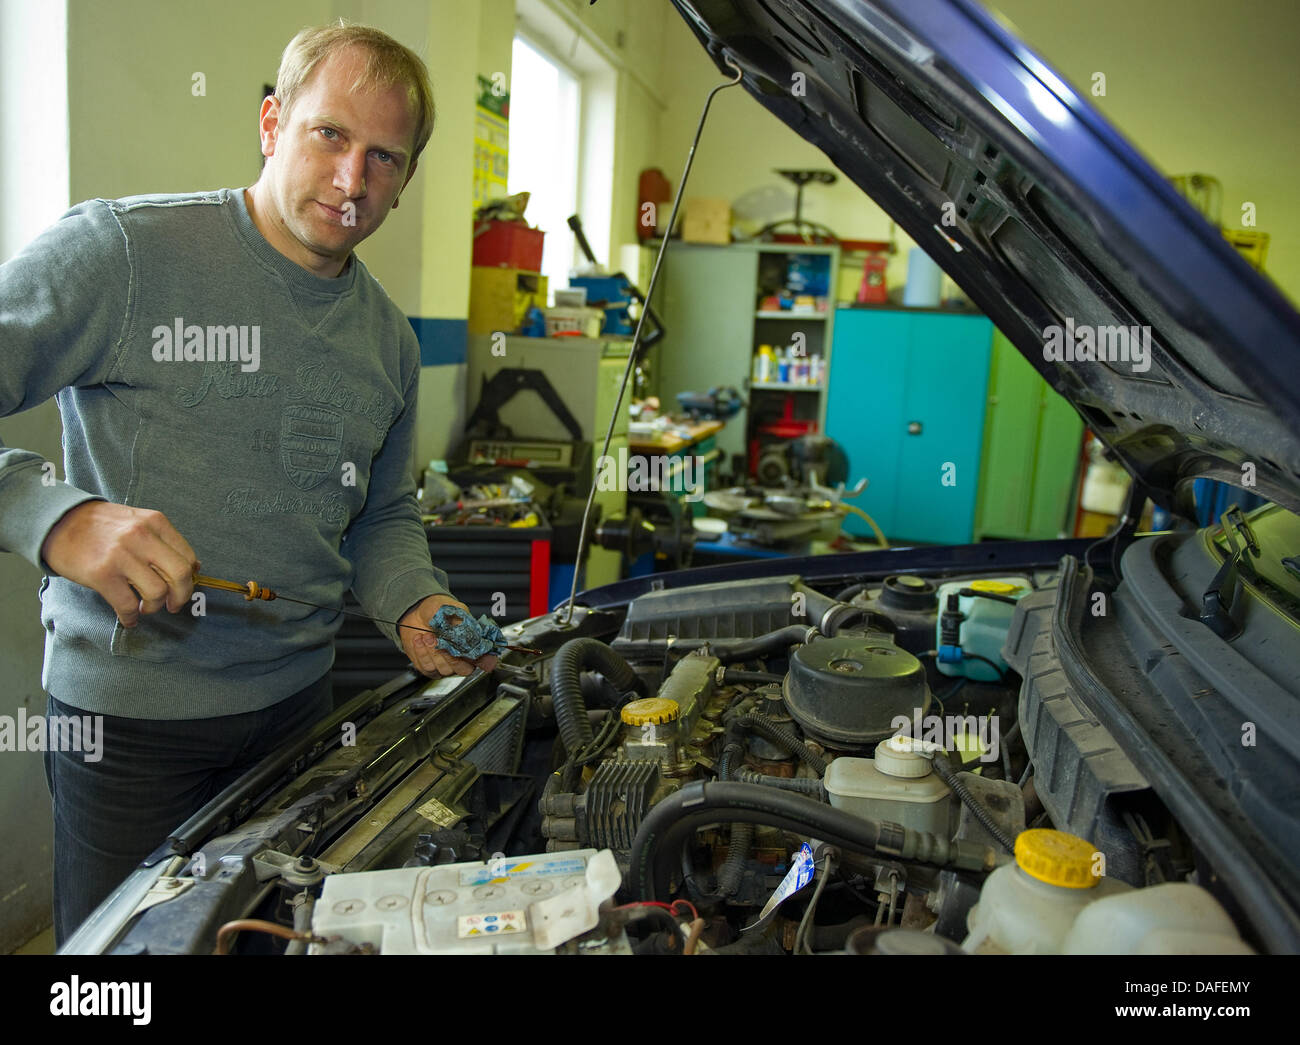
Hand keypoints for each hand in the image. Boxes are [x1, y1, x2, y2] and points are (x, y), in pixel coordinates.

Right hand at [40, 502, 199, 626]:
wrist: (59, 521)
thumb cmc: (101, 525)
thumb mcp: (137, 521)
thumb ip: (162, 540)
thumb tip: (193, 566)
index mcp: (155, 522)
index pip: (187, 556)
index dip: (190, 577)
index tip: (183, 587)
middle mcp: (142, 536)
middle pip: (180, 574)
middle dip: (181, 596)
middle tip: (174, 605)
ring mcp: (121, 556)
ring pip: (157, 592)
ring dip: (154, 607)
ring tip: (145, 607)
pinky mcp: (102, 574)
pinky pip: (127, 604)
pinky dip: (131, 617)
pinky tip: (128, 618)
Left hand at [399, 593, 498, 677]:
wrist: (418, 610)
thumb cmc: (439, 609)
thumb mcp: (455, 612)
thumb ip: (464, 628)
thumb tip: (473, 640)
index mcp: (473, 643)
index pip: (486, 659)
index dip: (486, 661)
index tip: (479, 658)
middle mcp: (461, 657)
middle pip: (464, 669)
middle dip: (451, 656)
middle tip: (441, 639)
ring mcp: (446, 664)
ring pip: (444, 670)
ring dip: (433, 652)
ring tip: (427, 635)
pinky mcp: (429, 667)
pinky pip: (428, 668)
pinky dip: (422, 653)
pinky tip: (420, 640)